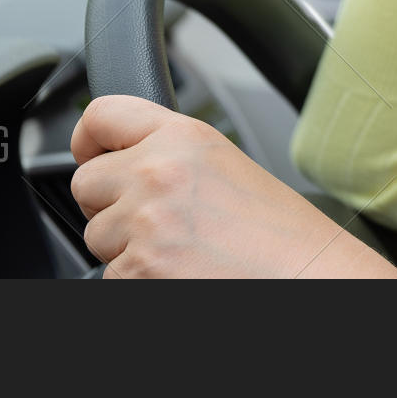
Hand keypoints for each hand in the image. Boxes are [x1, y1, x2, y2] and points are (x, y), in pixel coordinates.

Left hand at [69, 95, 396, 278]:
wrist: (309, 279)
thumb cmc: (282, 235)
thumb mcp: (226, 166)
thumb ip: (172, 155)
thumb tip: (125, 163)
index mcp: (184, 137)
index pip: (102, 115)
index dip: (88, 139)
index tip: (92, 154)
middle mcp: (158, 171)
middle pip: (87, 183)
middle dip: (109, 205)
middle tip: (153, 222)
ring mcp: (144, 223)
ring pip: (96, 236)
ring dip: (126, 248)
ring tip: (180, 251)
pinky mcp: (138, 269)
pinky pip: (110, 276)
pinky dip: (138, 281)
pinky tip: (180, 274)